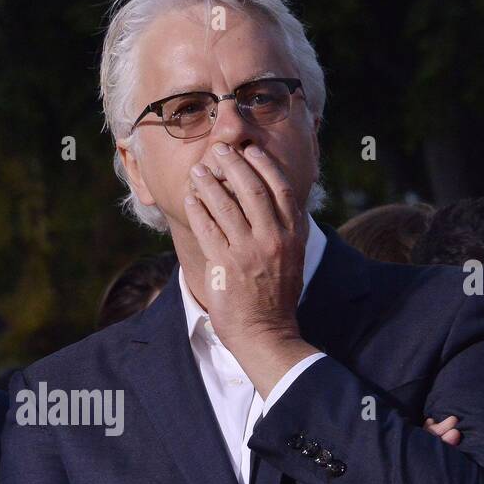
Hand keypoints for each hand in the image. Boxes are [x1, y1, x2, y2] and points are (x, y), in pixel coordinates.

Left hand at [184, 142, 317, 392]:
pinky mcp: (225, 265)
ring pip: (225, 205)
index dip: (264, 165)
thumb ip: (288, 230)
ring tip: (198, 171)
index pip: (280, 189)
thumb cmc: (277, 297)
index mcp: (293, 236)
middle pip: (251, 189)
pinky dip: (196, 209)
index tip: (250, 150)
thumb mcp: (294, 259)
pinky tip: (190, 199)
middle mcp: (273, 240)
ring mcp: (248, 252)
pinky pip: (206, 228)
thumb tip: (281, 201)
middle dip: (232, 164)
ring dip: (208, 183)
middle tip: (219, 151)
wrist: (266, 334)